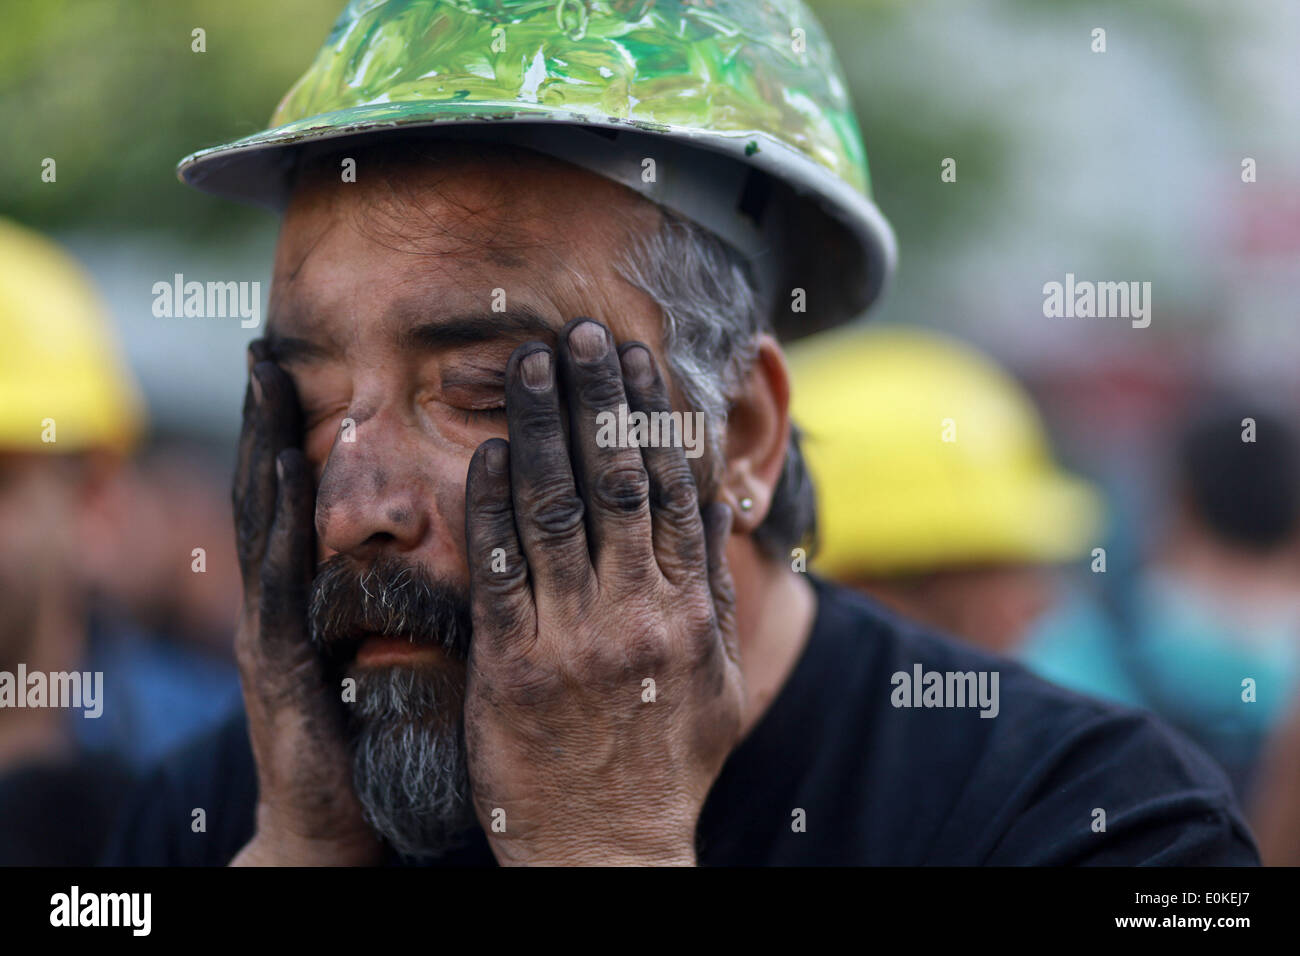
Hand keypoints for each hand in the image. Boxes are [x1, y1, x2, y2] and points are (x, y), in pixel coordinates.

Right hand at [229, 343, 380, 865]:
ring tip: (263, 381)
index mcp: (310, 600)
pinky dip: (278, 522)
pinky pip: (277, 580)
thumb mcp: (388, 658)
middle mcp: (282, 604)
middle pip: (271, 496)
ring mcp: (270, 631)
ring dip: (260, 449)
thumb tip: (469, 543)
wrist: (331, 825)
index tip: (298, 369)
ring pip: (263, 525)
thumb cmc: (372, 740)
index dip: (295, 436)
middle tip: (263, 351)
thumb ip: (406, 602)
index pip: (301, 503)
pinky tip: (289, 470)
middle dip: (264, 422)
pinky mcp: (276, 665)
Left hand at [463, 318, 744, 865]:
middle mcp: (636, 614)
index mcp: (688, 613)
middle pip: (618, 482)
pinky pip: (500, 571)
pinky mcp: (512, 667)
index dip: (658, 418)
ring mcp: (572, 638)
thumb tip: (719, 509)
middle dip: (599, 399)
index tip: (642, 360)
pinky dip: (491, 505)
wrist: (608, 852)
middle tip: (584, 333)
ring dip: (541, 428)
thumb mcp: (718, 683)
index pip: (676, 492)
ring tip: (531, 363)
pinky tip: (485, 451)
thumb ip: (715, 594)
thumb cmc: (668, 765)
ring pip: (557, 510)